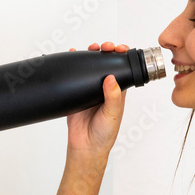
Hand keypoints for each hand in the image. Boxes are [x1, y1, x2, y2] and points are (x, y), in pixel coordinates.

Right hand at [65, 41, 128, 158]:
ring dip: (91, 55)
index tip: (118, 49)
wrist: (85, 147)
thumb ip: (113, 97)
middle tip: (103, 47)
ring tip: (90, 48)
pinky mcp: (77, 93)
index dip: (121, 56)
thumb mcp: (113, 115)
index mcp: (118, 92)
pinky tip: (72, 55)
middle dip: (105, 51)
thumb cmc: (104, 134)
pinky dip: (73, 64)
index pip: (122, 68)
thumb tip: (111, 78)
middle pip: (106, 63)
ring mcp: (90, 90)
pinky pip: (74, 76)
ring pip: (91, 67)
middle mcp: (105, 88)